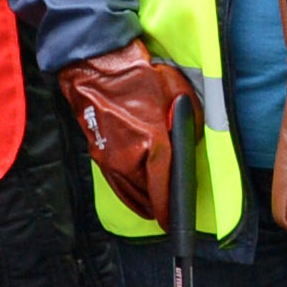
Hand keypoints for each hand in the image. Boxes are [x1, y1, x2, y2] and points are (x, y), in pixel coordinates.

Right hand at [55, 42, 189, 227]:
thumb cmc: (138, 75)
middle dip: (158, 205)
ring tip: (155, 207)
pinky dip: (128, 192)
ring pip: (130, 192)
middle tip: (169, 213)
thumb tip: (188, 143)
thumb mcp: (178, 92)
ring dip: (143, 201)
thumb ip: (188, 122)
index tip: (174, 221)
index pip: (163, 186)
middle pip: (146, 195)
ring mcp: (109, 158)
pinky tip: (136, 194)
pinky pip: (116, 183)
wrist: (97, 65)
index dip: (169, 208)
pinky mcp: (98, 155)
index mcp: (151, 141)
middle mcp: (128, 156)